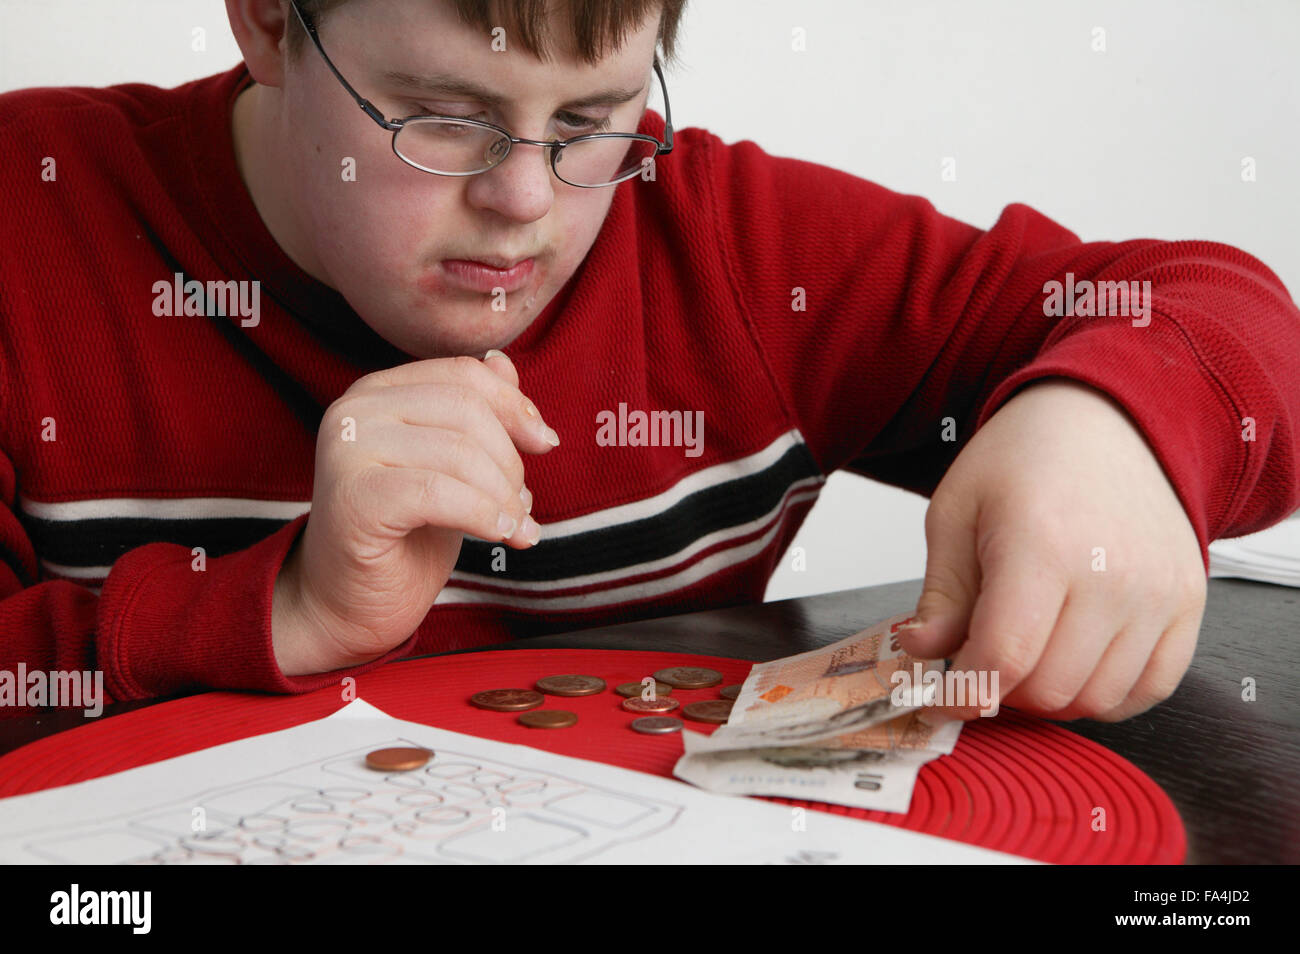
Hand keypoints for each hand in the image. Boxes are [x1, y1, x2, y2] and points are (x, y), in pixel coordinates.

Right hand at [271, 350, 556, 675]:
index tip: (544, 444)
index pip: (462, 375)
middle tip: (524, 505)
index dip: (514, 406)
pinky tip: (500, 535)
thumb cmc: (405, 537)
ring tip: (517, 528)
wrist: (348, 605)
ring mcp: (347, 451)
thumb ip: (474, 414)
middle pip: (466, 409)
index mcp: (377, 393)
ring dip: (504, 496)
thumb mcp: (452, 469)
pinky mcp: (352, 499)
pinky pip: (438, 493)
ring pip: (458, 452)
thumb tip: (505, 365)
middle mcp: (355, 411)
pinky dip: (483, 515)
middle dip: (511, 460)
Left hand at [897, 378, 1206, 722]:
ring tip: (1027, 655)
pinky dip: (1106, 696)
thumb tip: (920, 651)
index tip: (943, 696)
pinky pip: (1150, 689)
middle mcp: (1111, 575)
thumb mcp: (956, 512)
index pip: (1004, 657)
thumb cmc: (1024, 459)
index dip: (964, 692)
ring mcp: (1158, 593)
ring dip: (1051, 696)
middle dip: (1001, 690)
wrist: (1105, 421)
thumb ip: (940, 594)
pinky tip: (1074, 665)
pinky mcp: (1189, 604)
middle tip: (982, 661)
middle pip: (1049, 688)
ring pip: (1097, 699)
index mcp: (1041, 546)